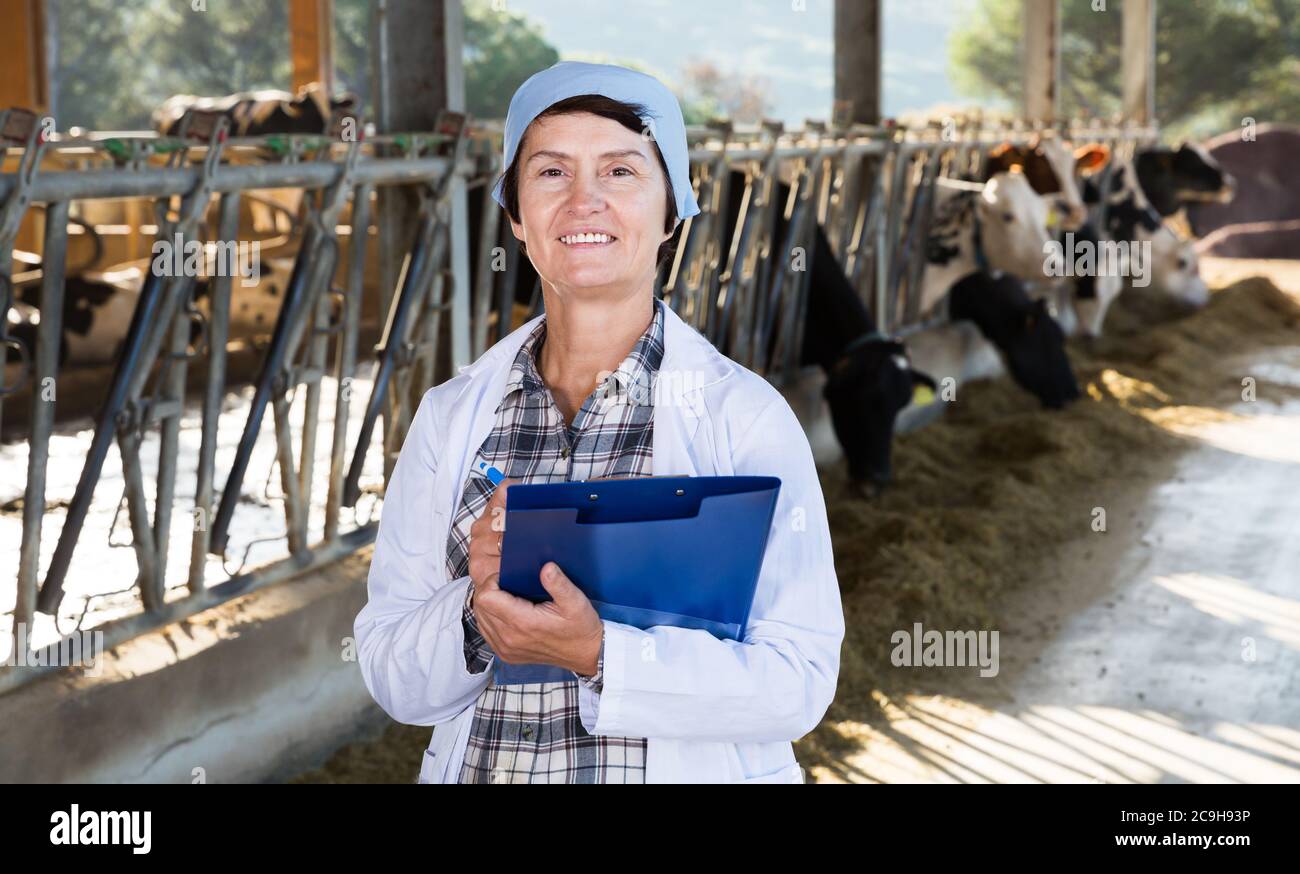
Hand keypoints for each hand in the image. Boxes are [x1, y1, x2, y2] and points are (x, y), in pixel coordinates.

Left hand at [466, 478, 601, 674]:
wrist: (587, 655)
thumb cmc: (582, 628)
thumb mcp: (576, 602)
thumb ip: (559, 583)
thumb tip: (546, 566)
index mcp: (522, 623)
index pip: (486, 597)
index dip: (491, 580)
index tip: (507, 575)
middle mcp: (508, 638)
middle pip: (479, 605)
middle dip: (489, 589)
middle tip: (508, 581)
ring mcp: (505, 648)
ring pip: (479, 618)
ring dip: (488, 603)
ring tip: (507, 594)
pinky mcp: (506, 654)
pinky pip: (486, 630)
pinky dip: (490, 616)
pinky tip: (506, 609)